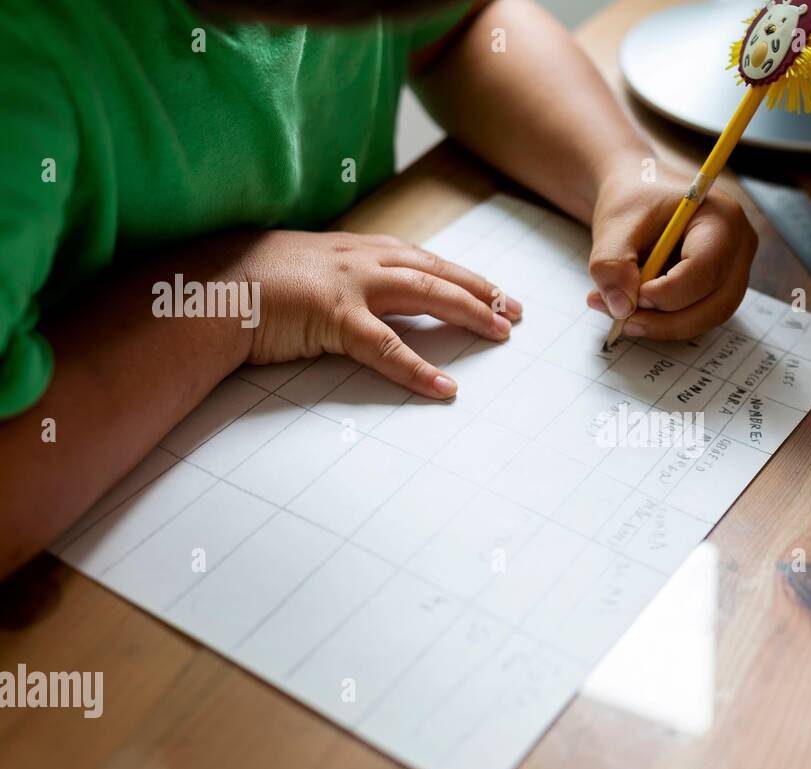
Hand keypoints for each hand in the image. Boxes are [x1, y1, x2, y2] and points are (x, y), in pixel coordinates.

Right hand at [241, 230, 521, 397]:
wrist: (205, 286)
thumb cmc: (247, 284)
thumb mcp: (302, 273)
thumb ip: (336, 281)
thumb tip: (358, 301)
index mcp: (353, 248)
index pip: (422, 258)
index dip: (460, 273)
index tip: (492, 288)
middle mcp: (359, 259)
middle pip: (436, 271)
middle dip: (481, 289)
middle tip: (516, 309)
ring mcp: (349, 286)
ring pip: (426, 295)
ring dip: (469, 313)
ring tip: (501, 333)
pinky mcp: (334, 318)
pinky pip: (388, 348)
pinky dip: (419, 369)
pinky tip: (445, 388)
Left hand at [586, 169, 757, 339]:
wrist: (637, 193)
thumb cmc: (632, 201)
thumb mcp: (613, 224)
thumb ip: (612, 264)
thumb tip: (621, 308)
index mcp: (722, 218)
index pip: (705, 270)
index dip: (666, 294)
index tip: (629, 298)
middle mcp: (739, 246)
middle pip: (716, 303)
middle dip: (667, 321)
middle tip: (623, 321)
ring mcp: (734, 269)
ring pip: (709, 317)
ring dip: (665, 326)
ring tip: (623, 315)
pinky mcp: (721, 286)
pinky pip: (700, 316)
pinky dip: (667, 322)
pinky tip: (637, 310)